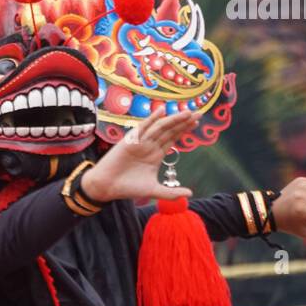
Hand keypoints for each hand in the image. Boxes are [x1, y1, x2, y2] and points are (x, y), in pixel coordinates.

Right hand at [80, 107, 198, 201]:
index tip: (196, 122)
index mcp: (156, 154)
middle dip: (184, 122)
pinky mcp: (130, 141)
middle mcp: (149, 145)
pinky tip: (161, 111)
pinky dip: (151, 120)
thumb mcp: (154, 190)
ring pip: (160, 128)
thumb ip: (171, 192)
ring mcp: (140, 142)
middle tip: (199, 113)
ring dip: (173, 120)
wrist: (107, 187)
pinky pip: (142, 128)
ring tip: (187, 113)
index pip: (173, 138)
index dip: (184, 130)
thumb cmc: (128, 188)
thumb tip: (190, 194)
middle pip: (169, 130)